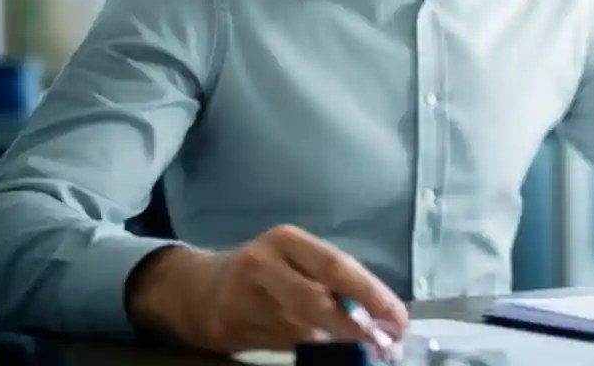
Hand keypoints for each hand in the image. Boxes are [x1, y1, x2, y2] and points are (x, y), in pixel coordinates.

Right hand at [127, 224, 407, 352]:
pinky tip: (331, 354)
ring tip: (366, 351)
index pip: (336, 266)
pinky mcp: (230, 328)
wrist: (195, 290)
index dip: (371, 293)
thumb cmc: (265, 272)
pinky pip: (282, 344)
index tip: (399, 318)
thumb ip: (331, 282)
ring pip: (300, 329)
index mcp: (286, 240)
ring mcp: (242, 298)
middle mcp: (262, 263)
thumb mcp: (294, 262)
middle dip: (354, 326)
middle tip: (384, 344)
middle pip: (315, 299)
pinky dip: (311, 351)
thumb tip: (381, 314)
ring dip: (337, 344)